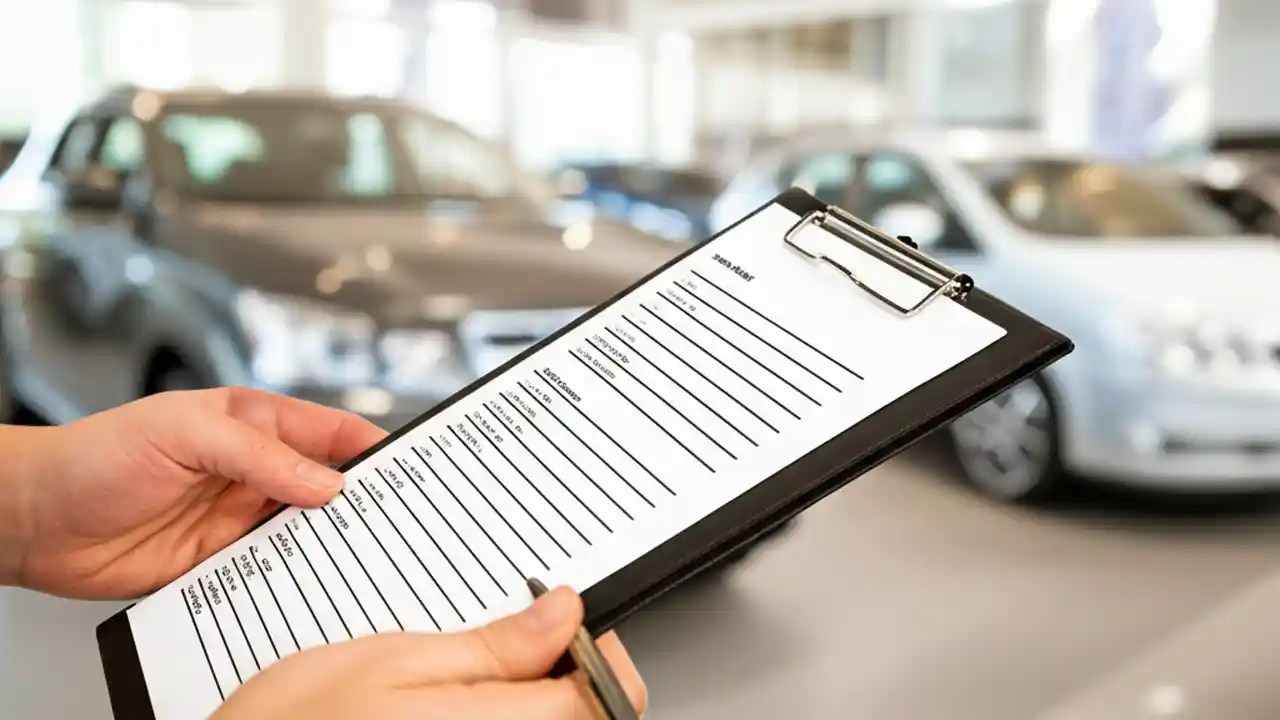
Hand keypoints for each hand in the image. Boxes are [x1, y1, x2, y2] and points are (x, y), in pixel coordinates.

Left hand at [2, 388, 385, 597]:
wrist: (34, 519)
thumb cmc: (96, 453)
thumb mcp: (185, 432)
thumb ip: (261, 457)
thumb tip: (327, 482)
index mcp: (255, 423)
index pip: (331, 432)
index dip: (373, 447)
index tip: (408, 468)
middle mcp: (254, 470)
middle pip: (329, 485)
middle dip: (362, 499)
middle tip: (392, 519)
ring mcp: (239, 516)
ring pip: (307, 529)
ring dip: (329, 540)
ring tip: (359, 552)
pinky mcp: (221, 560)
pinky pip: (272, 568)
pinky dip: (294, 574)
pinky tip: (309, 578)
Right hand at [214, 585, 646, 718]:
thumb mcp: (395, 659)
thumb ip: (494, 645)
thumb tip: (564, 614)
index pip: (604, 697)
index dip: (599, 655)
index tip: (573, 626)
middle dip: (568, 679)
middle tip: (527, 644)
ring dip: (538, 701)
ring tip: (484, 678)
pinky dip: (506, 717)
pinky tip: (464, 709)